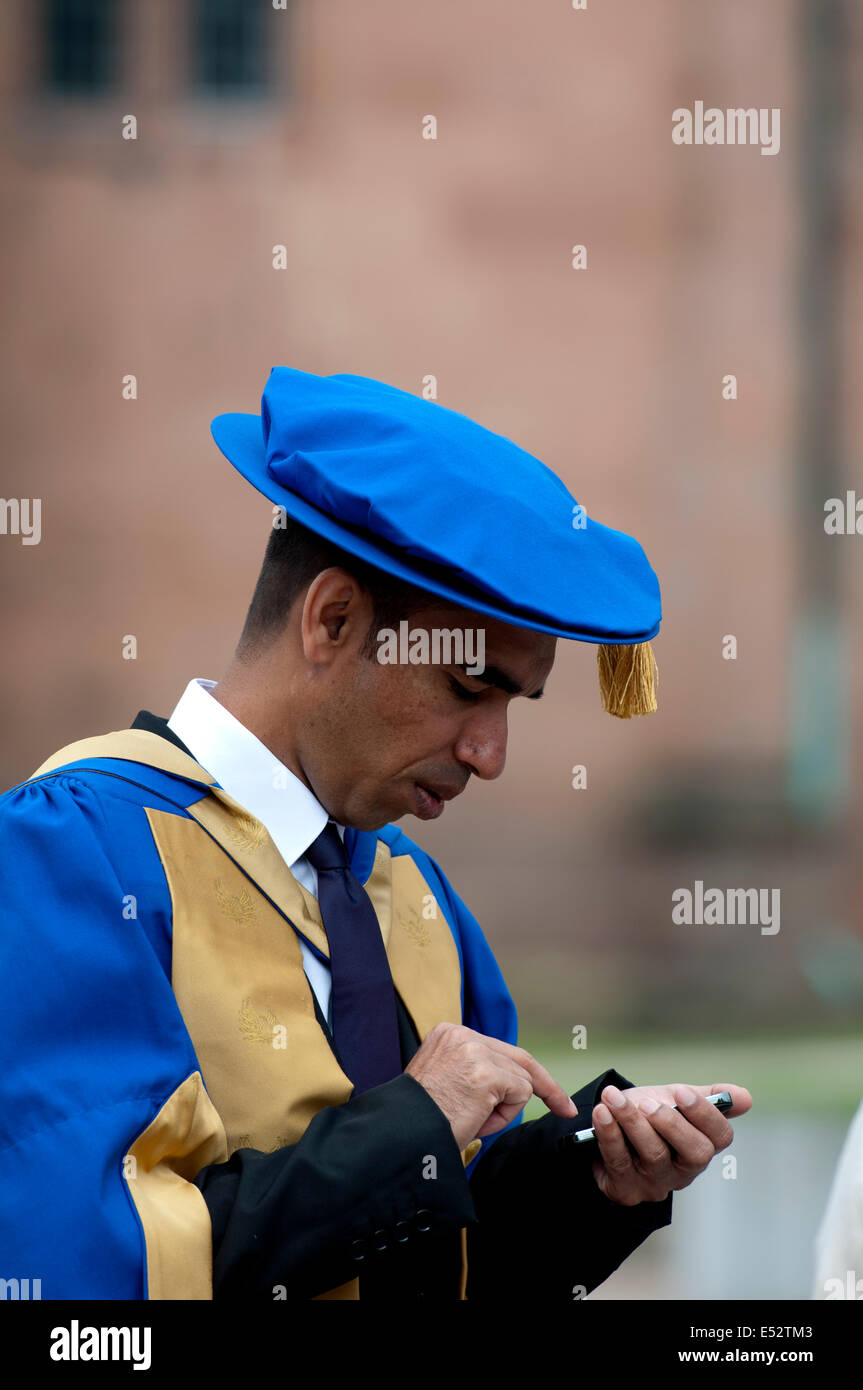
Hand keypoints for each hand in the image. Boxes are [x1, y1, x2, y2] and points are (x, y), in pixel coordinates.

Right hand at [405, 1021, 577, 1150]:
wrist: (400, 1135)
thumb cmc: (420, 1119)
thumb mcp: (445, 1081)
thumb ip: (474, 1071)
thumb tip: (512, 1083)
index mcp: (448, 1033)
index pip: (500, 1049)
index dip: (525, 1071)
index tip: (548, 1090)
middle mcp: (460, 1034)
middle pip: (518, 1058)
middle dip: (545, 1085)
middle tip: (564, 1107)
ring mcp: (473, 1051)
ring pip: (520, 1080)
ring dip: (504, 1109)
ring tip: (472, 1119)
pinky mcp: (485, 1073)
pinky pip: (519, 1094)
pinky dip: (505, 1115)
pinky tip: (477, 1119)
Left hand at [589, 1082, 752, 1205]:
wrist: (611, 1134)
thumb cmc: (651, 1116)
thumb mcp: (678, 1102)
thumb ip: (709, 1098)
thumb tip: (746, 1098)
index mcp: (703, 1145)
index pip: (720, 1137)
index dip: (705, 1114)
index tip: (681, 1091)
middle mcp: (685, 1170)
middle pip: (693, 1153)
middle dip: (672, 1125)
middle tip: (649, 1103)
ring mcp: (656, 1182)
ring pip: (652, 1155)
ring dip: (632, 1122)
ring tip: (613, 1098)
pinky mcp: (626, 1189)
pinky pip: (619, 1161)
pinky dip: (609, 1134)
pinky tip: (601, 1114)